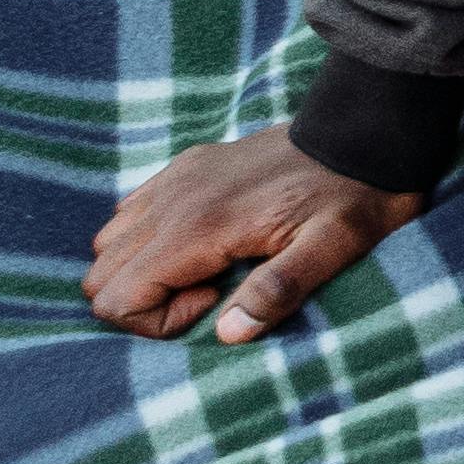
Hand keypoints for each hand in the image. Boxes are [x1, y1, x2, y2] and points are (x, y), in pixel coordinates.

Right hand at [88, 128, 419, 341]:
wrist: (364, 131)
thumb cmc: (353, 195)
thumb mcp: (333, 248)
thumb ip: (279, 289)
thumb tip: (228, 333)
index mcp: (200, 225)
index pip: (117, 296)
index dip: (156, 320)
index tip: (214, 301)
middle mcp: (173, 198)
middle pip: (100, 274)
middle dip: (143, 301)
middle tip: (211, 291)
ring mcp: (175, 177)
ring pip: (109, 243)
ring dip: (144, 271)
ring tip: (208, 269)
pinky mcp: (186, 166)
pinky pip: (132, 211)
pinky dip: (150, 240)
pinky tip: (205, 243)